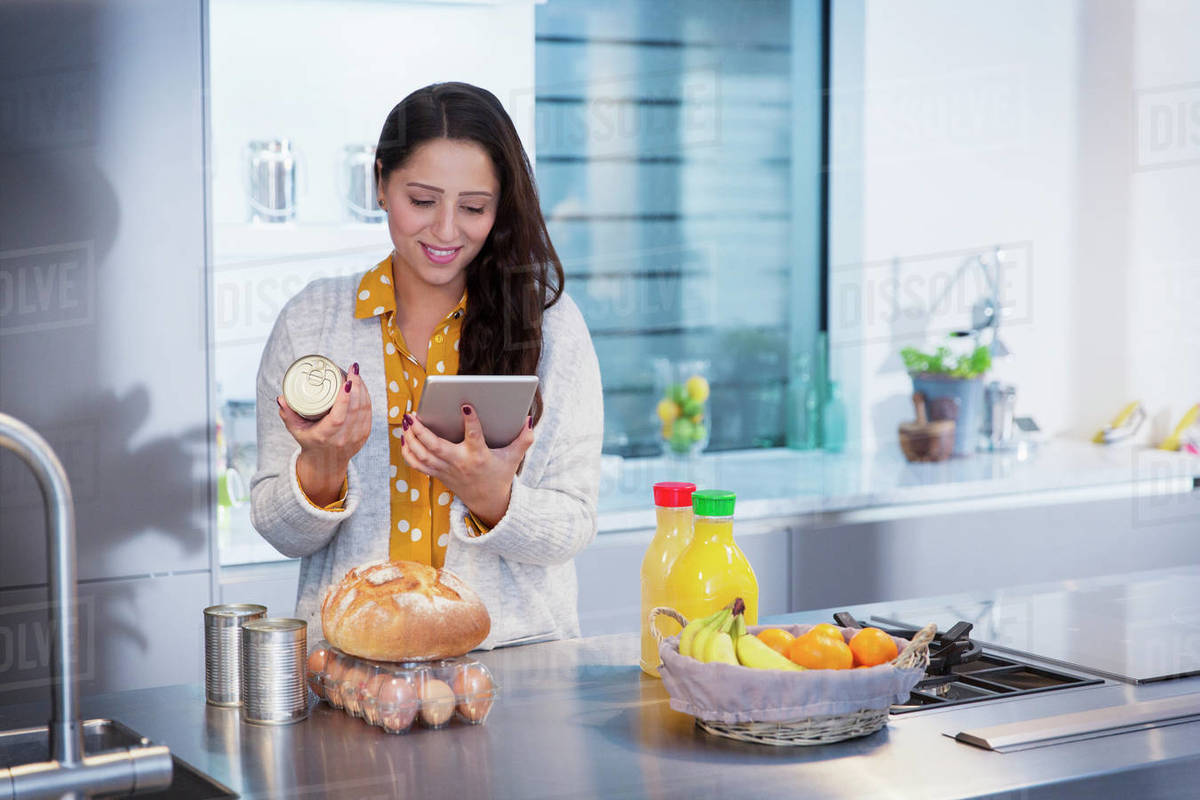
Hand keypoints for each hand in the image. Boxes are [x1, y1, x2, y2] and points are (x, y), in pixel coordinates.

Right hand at [277, 363, 371, 505]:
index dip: (345, 398)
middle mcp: (344, 437)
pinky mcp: (365, 434)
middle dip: (357, 385)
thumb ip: (288, 414)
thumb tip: (281, 398)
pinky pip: (369, 412)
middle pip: (356, 408)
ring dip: (363, 388)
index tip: (347, 381)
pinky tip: (362, 385)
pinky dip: (366, 397)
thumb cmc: (309, 441)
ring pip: (365, 408)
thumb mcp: (295, 430)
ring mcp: (357, 436)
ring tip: (356, 373)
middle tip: (352, 368)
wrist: (326, 462)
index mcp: (327, 436)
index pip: (339, 416)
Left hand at [400, 404, 534, 527]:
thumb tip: (529, 420)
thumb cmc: (500, 474)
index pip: (474, 436)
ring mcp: (447, 470)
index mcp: (479, 456)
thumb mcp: (514, 457)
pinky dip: (408, 452)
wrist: (489, 501)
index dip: (470, 421)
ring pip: (423, 455)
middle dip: (421, 431)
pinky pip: (418, 465)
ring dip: (411, 439)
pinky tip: (404, 438)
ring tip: (406, 422)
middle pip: (436, 447)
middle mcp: (460, 463)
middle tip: (412, 414)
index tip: (465, 406)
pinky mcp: (438, 475)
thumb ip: (524, 439)